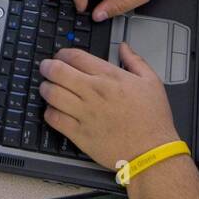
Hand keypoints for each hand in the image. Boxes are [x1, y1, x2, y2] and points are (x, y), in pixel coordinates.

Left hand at [39, 44, 178, 169]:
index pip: (75, 56)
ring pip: (51, 94)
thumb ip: (135, 60)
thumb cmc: (153, 119)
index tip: (60, 56)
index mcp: (109, 77)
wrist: (152, 152)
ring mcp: (85, 113)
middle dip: (47, 66)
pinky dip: (49, 112)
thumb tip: (124, 46)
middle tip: (46, 68)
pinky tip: (54, 110)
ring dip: (45, 88)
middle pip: (57, 71)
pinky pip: (54, 118)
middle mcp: (93, 92)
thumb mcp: (152, 81)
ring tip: (47, 87)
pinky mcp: (79, 134)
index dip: (62, 53)